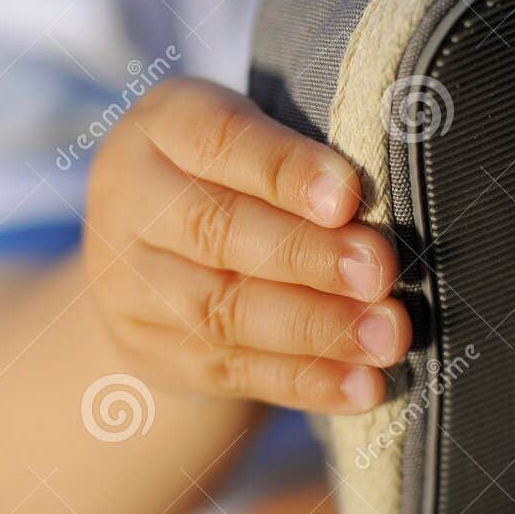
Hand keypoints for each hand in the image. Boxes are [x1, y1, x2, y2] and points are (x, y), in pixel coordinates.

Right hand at [83, 77, 409, 413]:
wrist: (157, 253)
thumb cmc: (237, 174)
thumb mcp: (257, 138)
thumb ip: (302, 162)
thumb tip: (370, 207)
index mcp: (161, 127)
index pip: (218, 142)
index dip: (284, 171)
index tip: (347, 196)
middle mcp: (127, 201)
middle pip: (217, 232)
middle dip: (308, 256)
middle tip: (380, 272)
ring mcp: (128, 284)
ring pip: (224, 311)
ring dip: (316, 328)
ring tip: (387, 336)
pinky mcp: (150, 350)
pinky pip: (232, 370)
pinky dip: (305, 381)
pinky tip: (362, 386)